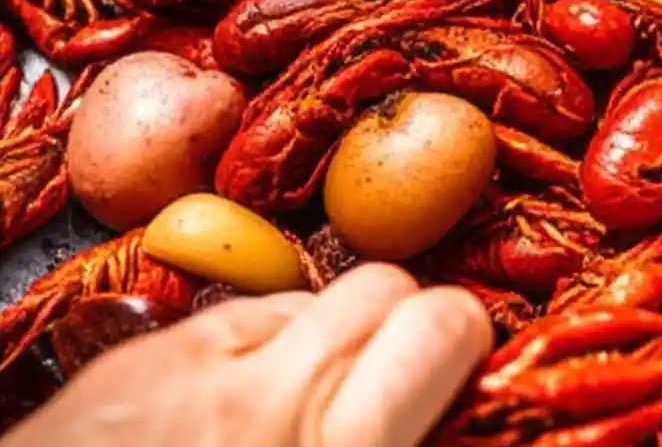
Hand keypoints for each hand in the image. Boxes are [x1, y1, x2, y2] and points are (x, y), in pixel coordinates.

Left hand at [1, 264, 491, 446]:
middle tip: (393, 376)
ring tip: (302, 398)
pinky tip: (232, 405)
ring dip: (326, 336)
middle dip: (405, 323)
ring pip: (310, 295)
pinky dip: (254, 348)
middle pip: (385, 288)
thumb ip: (387, 445)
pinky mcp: (138, 356)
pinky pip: (234, 315)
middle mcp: (271, 397)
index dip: (466, 340)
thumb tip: (445, 420)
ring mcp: (196, 366)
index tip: (461, 367)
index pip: (444, 328)